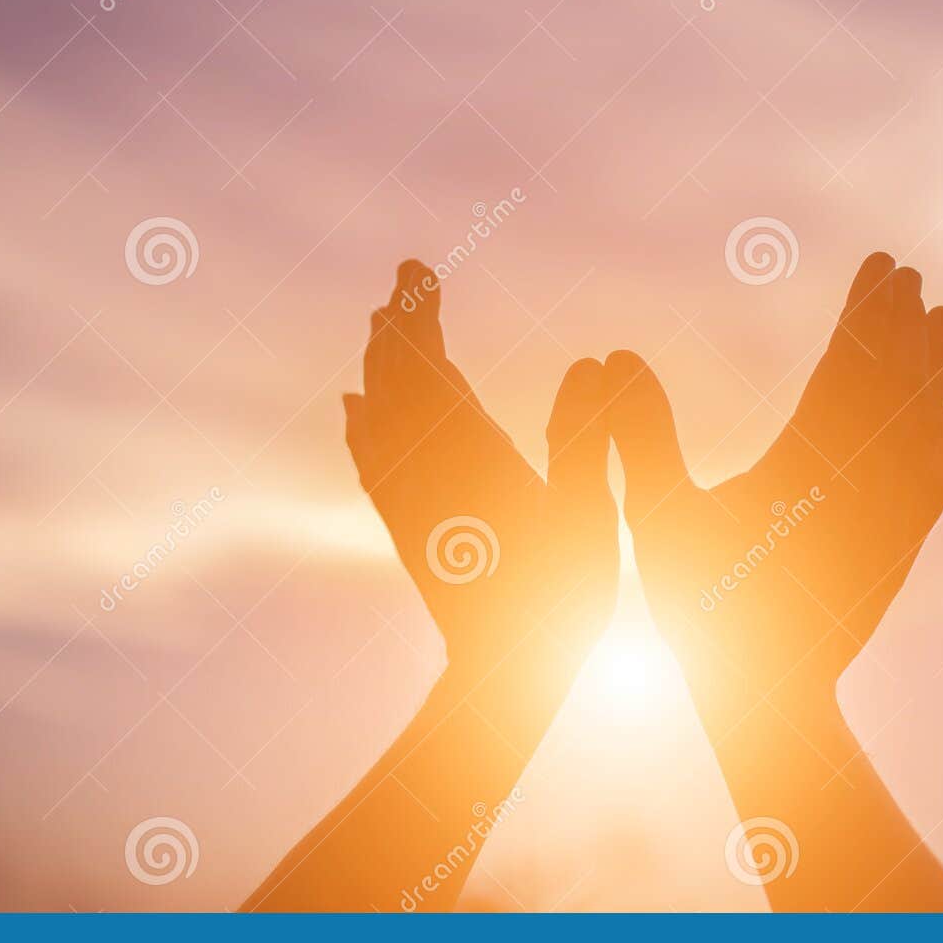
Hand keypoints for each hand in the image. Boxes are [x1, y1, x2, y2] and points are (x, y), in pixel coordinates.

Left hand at [247, 261, 618, 910]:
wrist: (501, 675)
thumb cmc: (558, 595)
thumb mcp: (589, 510)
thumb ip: (584, 432)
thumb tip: (590, 359)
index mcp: (467, 450)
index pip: (430, 361)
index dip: (421, 311)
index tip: (416, 268)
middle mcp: (422, 466)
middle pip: (395, 378)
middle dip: (399, 324)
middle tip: (405, 278)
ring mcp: (405, 497)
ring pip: (376, 414)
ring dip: (379, 366)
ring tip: (383, 328)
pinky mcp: (401, 527)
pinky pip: (366, 459)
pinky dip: (359, 423)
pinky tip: (353, 413)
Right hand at [604, 252, 942, 725]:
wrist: (770, 697)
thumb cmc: (702, 605)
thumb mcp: (655, 514)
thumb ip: (638, 432)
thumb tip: (616, 356)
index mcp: (807, 461)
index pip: (847, 364)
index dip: (864, 310)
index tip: (881, 262)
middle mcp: (865, 480)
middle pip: (896, 383)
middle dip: (903, 323)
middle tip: (911, 273)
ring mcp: (894, 516)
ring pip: (928, 426)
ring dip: (937, 367)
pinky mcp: (905, 549)